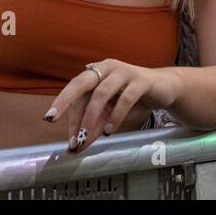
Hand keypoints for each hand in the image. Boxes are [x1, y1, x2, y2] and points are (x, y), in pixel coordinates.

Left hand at [47, 60, 180, 152]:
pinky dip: (115, 115)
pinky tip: (110, 130)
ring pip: (101, 93)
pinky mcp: (141, 81)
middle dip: (64, 101)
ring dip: (91, 117)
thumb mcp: (110, 112)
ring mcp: (125, 72)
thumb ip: (94, 125)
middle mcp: (107, 68)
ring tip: (86, 137)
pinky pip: (125, 98)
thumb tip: (76, 146)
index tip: (64, 134)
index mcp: (97, 72)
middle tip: (51, 119)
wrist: (164, 87)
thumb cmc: (132, 97)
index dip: (67, 113)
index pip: (76, 92)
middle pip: (81, 83)